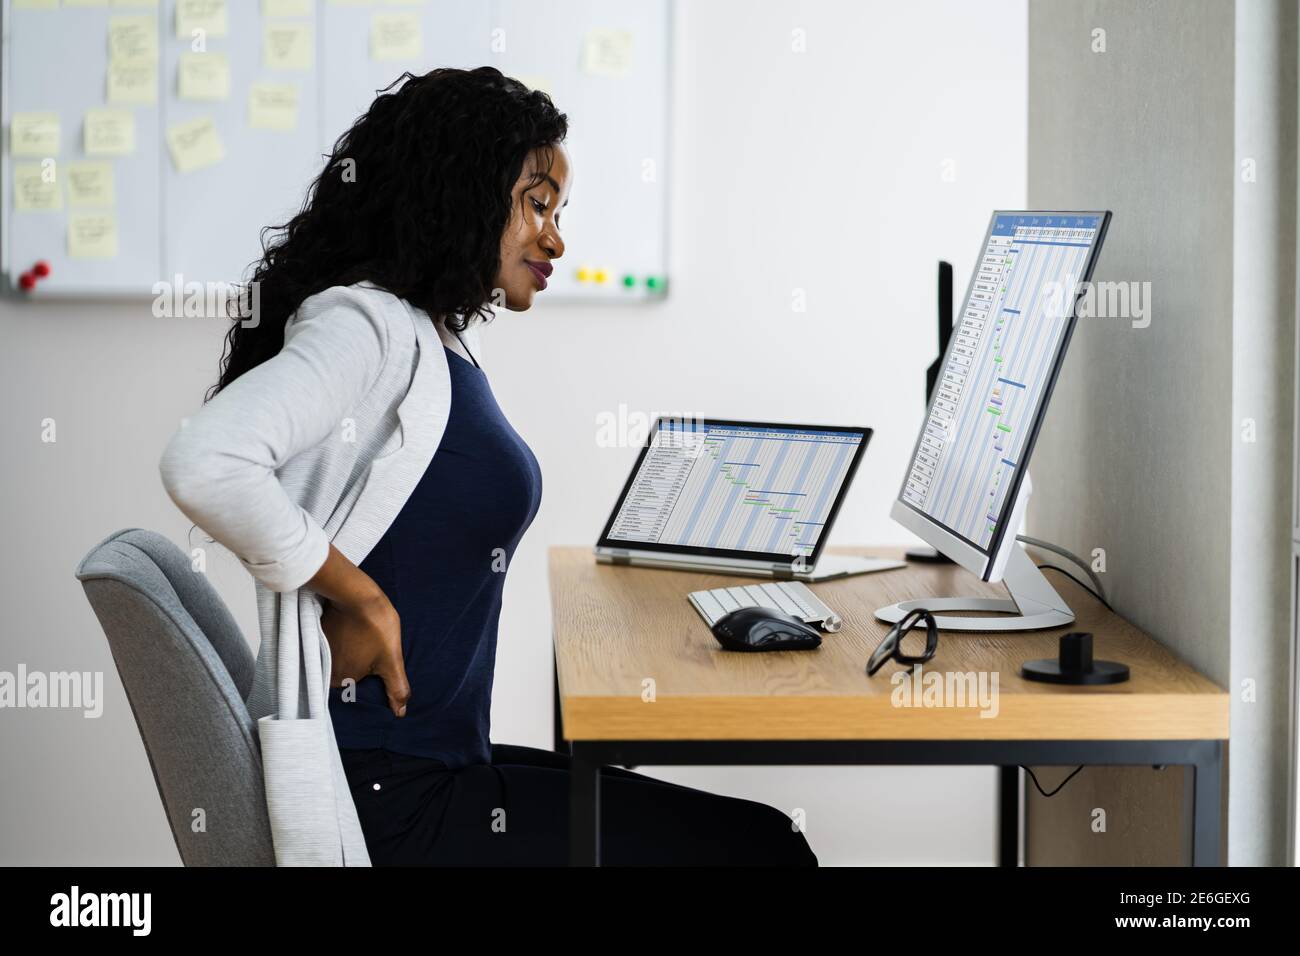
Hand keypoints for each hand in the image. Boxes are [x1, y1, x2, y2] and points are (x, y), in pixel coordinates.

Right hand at [320, 591, 410, 717]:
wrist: (358, 593)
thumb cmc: (377, 627)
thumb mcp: (392, 659)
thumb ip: (396, 688)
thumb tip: (401, 713)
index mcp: (339, 680)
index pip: (353, 690)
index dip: (365, 681)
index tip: (374, 667)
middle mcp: (324, 669)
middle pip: (345, 674)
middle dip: (358, 667)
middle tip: (370, 650)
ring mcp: (319, 651)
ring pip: (338, 659)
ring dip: (350, 653)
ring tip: (363, 640)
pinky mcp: (318, 634)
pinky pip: (331, 645)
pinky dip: (342, 641)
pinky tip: (353, 632)